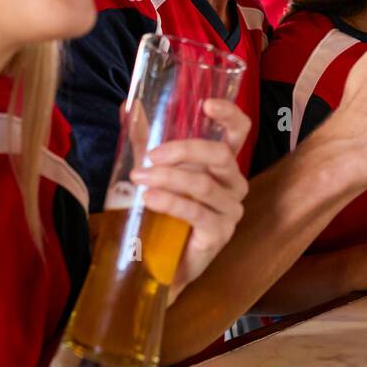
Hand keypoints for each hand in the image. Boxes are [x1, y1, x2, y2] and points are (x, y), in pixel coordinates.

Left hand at [128, 98, 250, 301]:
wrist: (159, 263)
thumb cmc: (162, 212)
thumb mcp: (154, 170)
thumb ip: (144, 140)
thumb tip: (127, 105)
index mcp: (223, 164)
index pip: (239, 132)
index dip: (229, 115)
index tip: (207, 104)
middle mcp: (234, 184)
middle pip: (220, 155)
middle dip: (184, 150)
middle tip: (152, 155)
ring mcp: (230, 210)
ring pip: (203, 184)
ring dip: (168, 178)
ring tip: (139, 179)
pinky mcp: (220, 234)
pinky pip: (196, 212)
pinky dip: (170, 201)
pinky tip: (149, 198)